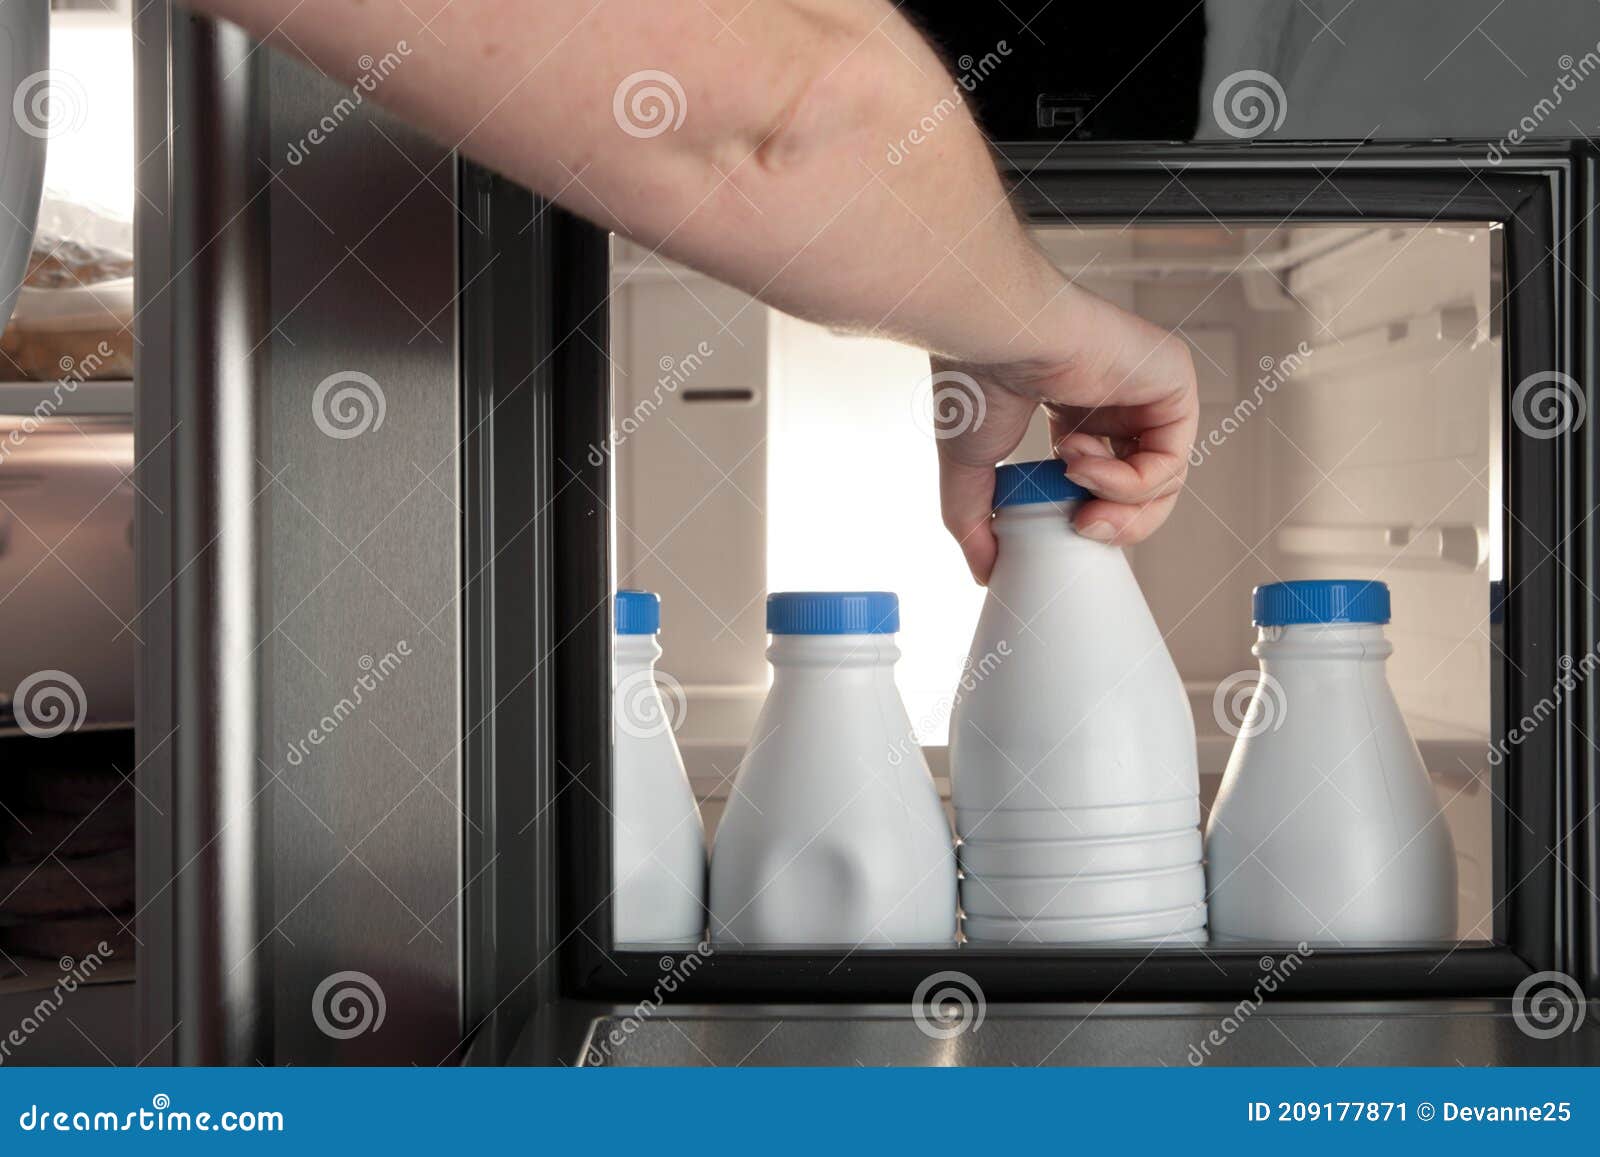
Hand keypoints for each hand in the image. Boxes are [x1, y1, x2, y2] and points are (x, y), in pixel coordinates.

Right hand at [935, 285, 1198, 583]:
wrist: (995, 335)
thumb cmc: (978, 379)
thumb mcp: (970, 471)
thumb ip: (977, 524)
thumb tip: (986, 574)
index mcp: (1077, 414)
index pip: (1106, 485)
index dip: (1091, 518)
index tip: (1062, 528)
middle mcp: (1118, 402)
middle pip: (1146, 493)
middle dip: (1115, 524)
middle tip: (1081, 526)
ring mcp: (1148, 392)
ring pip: (1165, 484)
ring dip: (1114, 497)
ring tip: (1072, 472)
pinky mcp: (1174, 383)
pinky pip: (1171, 462)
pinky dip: (1126, 479)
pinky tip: (1082, 455)